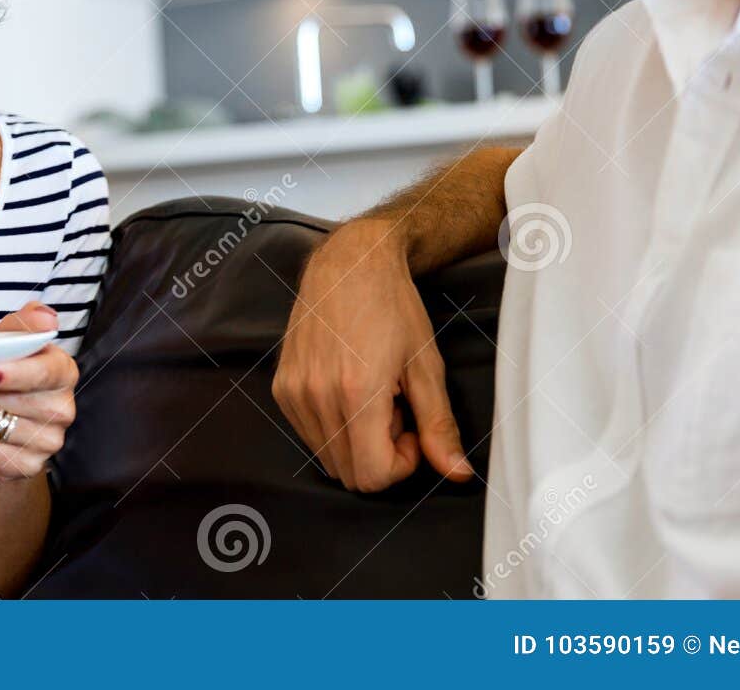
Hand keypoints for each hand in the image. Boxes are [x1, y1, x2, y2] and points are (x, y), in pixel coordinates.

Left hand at [0, 302, 77, 480]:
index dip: (13, 374)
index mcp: (63, 371)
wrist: (3, 426)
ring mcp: (50, 441)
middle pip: (7, 400)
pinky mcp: (30, 466)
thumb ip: (22, 325)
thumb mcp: (9, 344)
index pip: (43, 372)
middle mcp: (64, 408)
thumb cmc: (5, 377)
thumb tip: (45, 316)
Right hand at [272, 222, 472, 491]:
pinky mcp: (281, 387)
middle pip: (349, 474)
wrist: (350, 263)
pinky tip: (348, 388)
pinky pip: (308, 435)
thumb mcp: (426, 365)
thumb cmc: (393, 306)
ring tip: (371, 395)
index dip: (401, 463)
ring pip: (327, 458)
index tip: (411, 427)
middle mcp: (316, 396)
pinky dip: (333, 427)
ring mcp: (293, 392)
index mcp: (356, 393)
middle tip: (394, 408)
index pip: (373, 476)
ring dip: (355, 440)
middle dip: (379, 453)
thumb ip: (439, 425)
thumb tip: (458, 473)